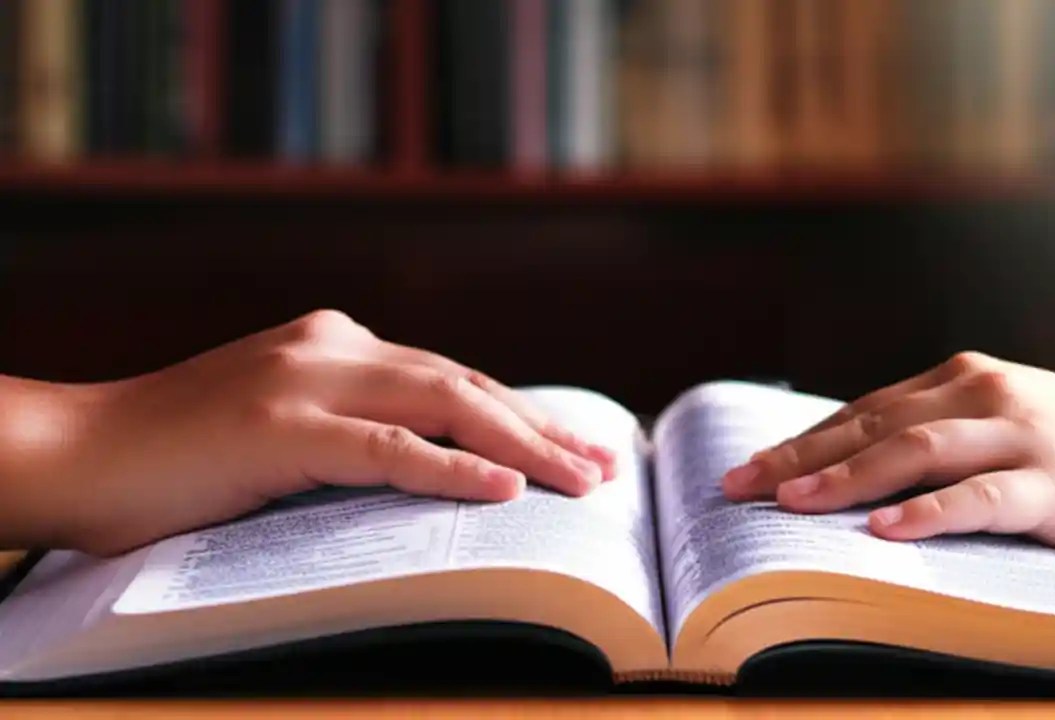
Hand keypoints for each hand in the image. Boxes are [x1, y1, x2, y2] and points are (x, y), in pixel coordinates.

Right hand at [0, 310, 614, 555]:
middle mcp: (332, 347)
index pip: (452, 378)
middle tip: (604, 467)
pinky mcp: (281, 429)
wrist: (78, 452)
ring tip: (581, 482)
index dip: (520, 414)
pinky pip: (388, 450)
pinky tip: (506, 492)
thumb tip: (439, 465)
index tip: (575, 447)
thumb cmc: (179, 455)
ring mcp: (307, 381)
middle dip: (541, 429)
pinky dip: (452, 470)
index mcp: (336, 343)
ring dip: (522, 447)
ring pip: (444, 407)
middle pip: (465, 386)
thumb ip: (351, 427)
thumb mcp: (282, 426)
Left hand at [721, 352, 1054, 556]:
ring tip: (788, 504)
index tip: (744, 470)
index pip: (863, 412)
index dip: (799, 441)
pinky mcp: (1054, 480)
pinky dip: (929, 513)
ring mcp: (1019, 433)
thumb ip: (941, 430)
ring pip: (914, 451)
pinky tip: (885, 531)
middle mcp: (981, 393)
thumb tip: (859, 464)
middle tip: (734, 486)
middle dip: (796, 457)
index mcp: (963, 379)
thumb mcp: (1006, 422)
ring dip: (844, 478)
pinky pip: (981, 496)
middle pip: (870, 426)